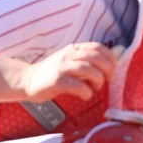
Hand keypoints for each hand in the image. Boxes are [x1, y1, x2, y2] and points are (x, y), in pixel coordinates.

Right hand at [0, 42, 115, 103]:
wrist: (28, 80)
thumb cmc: (54, 73)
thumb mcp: (70, 61)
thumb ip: (86, 61)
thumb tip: (110, 66)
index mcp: (74, 49)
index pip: (98, 47)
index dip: (111, 57)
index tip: (114, 68)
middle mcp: (68, 55)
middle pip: (97, 58)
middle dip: (108, 69)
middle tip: (108, 79)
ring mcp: (62, 67)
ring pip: (89, 69)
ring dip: (98, 80)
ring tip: (96, 87)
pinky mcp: (57, 81)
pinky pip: (78, 85)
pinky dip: (87, 92)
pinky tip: (86, 95)